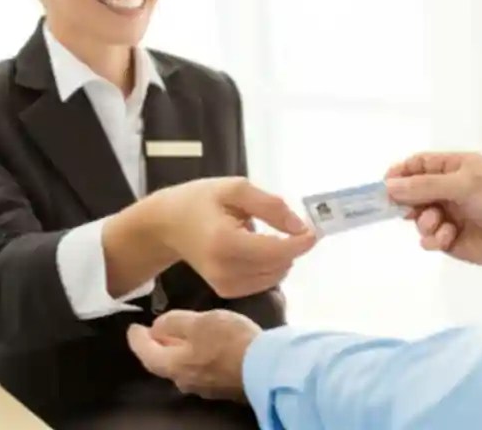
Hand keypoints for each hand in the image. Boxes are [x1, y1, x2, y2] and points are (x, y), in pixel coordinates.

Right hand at [113, 177, 316, 298]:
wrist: (167, 224)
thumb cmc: (201, 200)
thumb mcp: (235, 189)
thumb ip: (271, 206)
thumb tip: (300, 226)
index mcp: (225, 243)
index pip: (276, 251)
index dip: (300, 242)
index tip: (314, 229)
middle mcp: (225, 271)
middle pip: (279, 265)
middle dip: (292, 246)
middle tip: (290, 224)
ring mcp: (225, 286)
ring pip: (275, 275)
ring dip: (282, 255)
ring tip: (266, 233)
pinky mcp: (227, 292)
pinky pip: (264, 281)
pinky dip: (270, 265)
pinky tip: (258, 248)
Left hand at [127, 310, 259, 401]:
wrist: (265, 368)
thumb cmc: (229, 341)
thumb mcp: (199, 322)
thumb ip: (173, 322)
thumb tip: (157, 328)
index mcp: (173, 365)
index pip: (145, 353)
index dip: (137, 339)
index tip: (133, 328)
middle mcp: (184, 381)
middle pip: (162, 363)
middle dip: (156, 347)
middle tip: (154, 332)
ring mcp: (203, 387)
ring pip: (181, 368)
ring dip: (176, 353)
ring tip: (177, 338)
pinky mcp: (220, 387)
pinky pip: (199, 371)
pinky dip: (193, 358)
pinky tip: (202, 349)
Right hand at [385, 152, 481, 275]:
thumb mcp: (464, 184)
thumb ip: (424, 185)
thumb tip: (389, 185)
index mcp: (456, 167)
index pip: (419, 165)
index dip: (401, 173)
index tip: (384, 185)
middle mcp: (452, 190)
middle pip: (414, 193)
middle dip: (408, 202)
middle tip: (405, 210)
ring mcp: (452, 216)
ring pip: (419, 219)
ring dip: (423, 222)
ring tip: (437, 224)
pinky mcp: (455, 241)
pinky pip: (431, 239)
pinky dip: (434, 239)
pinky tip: (447, 238)